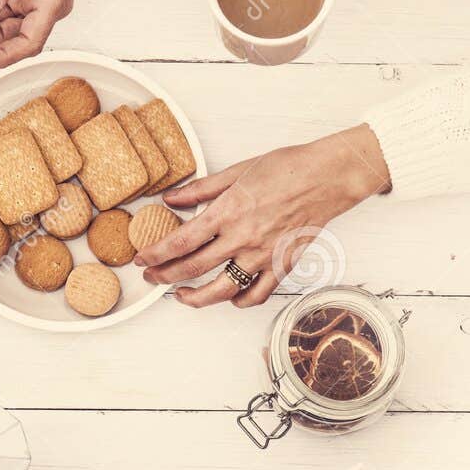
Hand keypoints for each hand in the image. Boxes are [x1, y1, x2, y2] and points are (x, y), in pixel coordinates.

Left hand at [134, 125, 390, 307]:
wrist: (327, 177)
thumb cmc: (287, 168)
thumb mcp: (237, 171)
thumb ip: (201, 190)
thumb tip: (171, 200)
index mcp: (228, 212)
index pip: (180, 242)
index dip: (156, 255)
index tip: (142, 261)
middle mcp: (242, 238)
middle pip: (193, 268)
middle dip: (165, 277)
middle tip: (152, 279)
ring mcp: (263, 256)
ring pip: (222, 290)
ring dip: (196, 299)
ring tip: (182, 297)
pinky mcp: (282, 265)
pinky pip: (258, 294)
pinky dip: (240, 302)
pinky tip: (229, 299)